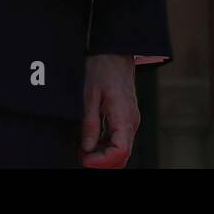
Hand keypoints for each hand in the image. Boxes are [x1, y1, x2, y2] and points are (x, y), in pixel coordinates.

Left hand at [79, 54, 138, 168]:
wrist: (115, 51)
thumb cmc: (104, 68)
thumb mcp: (90, 95)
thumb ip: (90, 124)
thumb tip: (87, 148)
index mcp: (124, 115)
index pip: (120, 151)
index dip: (102, 161)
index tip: (85, 160)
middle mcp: (131, 120)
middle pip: (123, 154)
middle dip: (102, 161)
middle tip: (82, 157)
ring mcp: (130, 119)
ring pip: (121, 149)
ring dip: (104, 154)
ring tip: (84, 150)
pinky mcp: (126, 116)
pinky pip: (120, 138)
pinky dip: (106, 145)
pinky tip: (92, 141)